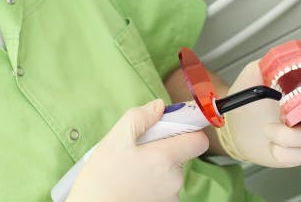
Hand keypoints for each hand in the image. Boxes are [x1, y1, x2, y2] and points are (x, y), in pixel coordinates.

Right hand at [67, 99, 208, 201]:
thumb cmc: (101, 178)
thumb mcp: (115, 139)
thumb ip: (140, 117)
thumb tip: (159, 106)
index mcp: (166, 158)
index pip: (199, 140)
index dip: (188, 131)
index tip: (171, 129)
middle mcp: (174, 180)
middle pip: (181, 156)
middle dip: (164, 149)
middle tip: (138, 150)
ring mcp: (170, 197)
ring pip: (171, 173)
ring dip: (157, 168)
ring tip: (131, 170)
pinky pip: (164, 189)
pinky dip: (152, 184)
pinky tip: (132, 184)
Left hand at [220, 61, 300, 167]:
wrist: (232, 127)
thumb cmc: (246, 98)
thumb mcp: (253, 73)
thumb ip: (269, 63)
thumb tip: (282, 57)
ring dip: (288, 135)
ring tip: (267, 129)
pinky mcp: (296, 152)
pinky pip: (300, 155)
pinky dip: (283, 152)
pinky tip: (270, 145)